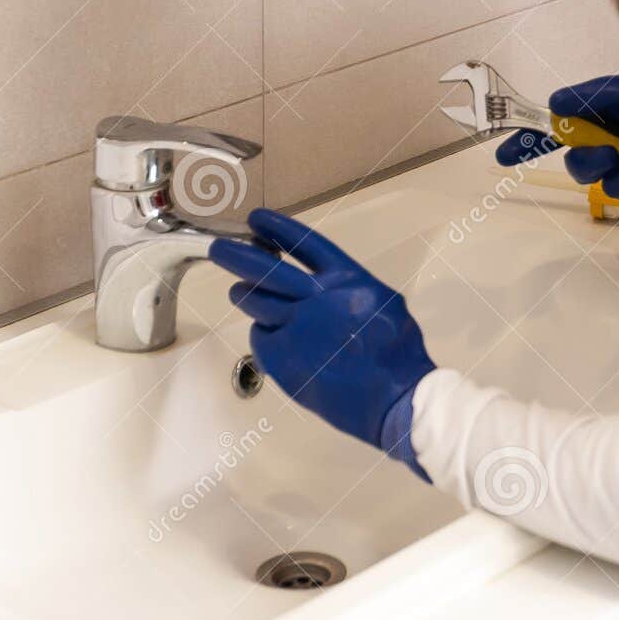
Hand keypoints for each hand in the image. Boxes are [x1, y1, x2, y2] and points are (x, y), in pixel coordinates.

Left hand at [210, 209, 435, 477]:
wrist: (396, 399)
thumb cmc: (398, 355)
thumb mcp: (384, 304)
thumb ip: (349, 291)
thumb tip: (323, 289)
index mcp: (348, 281)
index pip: (305, 243)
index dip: (278, 229)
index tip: (257, 220)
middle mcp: (318, 298)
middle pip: (264, 268)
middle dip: (236, 255)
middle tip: (220, 250)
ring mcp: (297, 328)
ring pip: (255, 302)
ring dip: (244, 294)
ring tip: (240, 292)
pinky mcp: (283, 358)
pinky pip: (261, 338)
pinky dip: (264, 336)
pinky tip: (277, 342)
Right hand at [496, 71, 618, 213]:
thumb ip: (594, 99)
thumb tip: (554, 103)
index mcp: (599, 125)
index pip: (555, 138)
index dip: (526, 147)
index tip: (502, 155)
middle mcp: (611, 152)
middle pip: (580, 170)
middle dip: (596, 162)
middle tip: (617, 149)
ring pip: (617, 189)